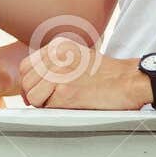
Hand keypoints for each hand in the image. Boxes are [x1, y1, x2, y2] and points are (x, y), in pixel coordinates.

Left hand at [18, 38, 150, 108]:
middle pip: (26, 82)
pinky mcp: (67, 93)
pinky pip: (47, 107)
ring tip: (63, 101)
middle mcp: (56, 57)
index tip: (39, 91)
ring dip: (44, 103)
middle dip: (34, 94)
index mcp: (57, 46)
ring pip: (32, 96)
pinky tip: (72, 104)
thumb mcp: (76, 56)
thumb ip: (53, 63)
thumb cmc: (106, 73)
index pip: (26, 67)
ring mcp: (60, 74)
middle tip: (50, 100)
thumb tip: (30, 84)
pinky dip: (56, 110)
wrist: (130, 80)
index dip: (30, 83)